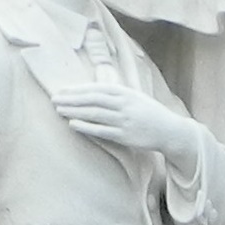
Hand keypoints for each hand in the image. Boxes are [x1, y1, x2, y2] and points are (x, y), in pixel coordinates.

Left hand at [45, 81, 197, 160]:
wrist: (169, 130)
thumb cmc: (149, 113)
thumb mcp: (135, 97)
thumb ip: (116, 93)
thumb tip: (94, 89)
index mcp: (126, 93)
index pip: (97, 88)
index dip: (78, 89)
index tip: (62, 90)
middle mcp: (124, 104)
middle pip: (93, 99)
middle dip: (72, 99)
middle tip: (54, 99)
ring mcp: (125, 120)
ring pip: (95, 113)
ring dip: (75, 111)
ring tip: (59, 109)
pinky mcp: (125, 136)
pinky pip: (102, 130)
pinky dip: (86, 127)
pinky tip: (72, 124)